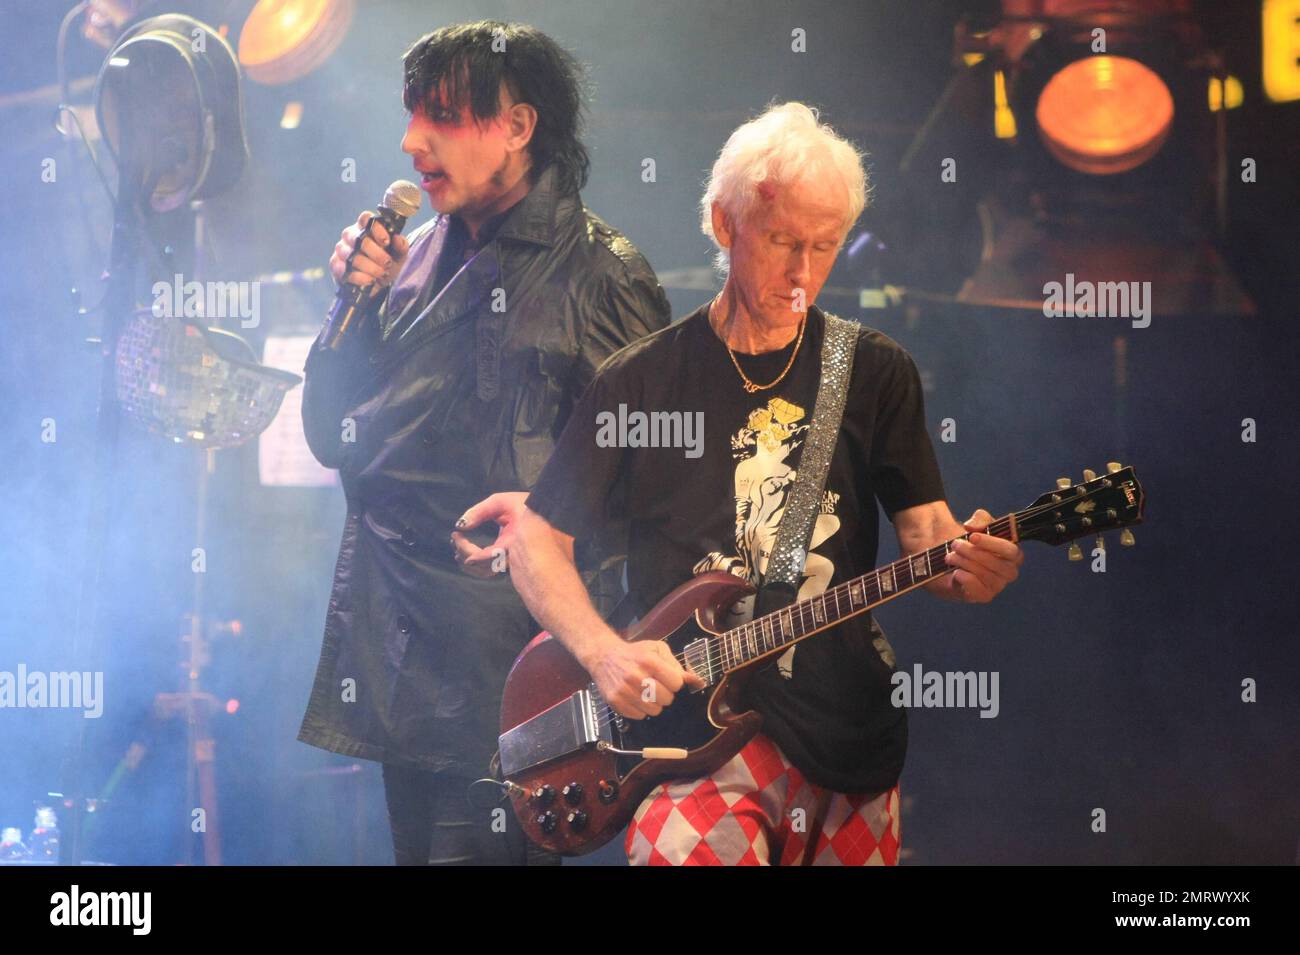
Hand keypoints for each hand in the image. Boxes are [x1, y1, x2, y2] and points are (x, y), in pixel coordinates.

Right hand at [330, 211, 409, 288]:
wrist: (379, 285)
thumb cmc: (388, 264)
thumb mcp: (399, 256)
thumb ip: (401, 246)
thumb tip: (397, 239)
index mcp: (366, 227)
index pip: (366, 219)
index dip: (376, 228)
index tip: (387, 242)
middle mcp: (351, 235)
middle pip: (359, 239)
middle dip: (376, 254)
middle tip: (387, 263)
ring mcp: (341, 249)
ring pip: (353, 256)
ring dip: (370, 267)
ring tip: (381, 274)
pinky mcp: (335, 265)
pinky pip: (344, 269)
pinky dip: (360, 277)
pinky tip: (370, 280)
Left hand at [450, 492, 528, 578]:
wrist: (545, 512)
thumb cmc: (524, 505)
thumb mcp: (502, 502)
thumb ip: (480, 512)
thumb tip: (461, 526)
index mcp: (513, 543)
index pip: (488, 556)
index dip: (469, 551)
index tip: (456, 535)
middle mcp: (512, 557)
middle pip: (484, 567)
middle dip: (465, 554)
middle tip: (455, 538)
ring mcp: (510, 560)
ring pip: (486, 572)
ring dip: (468, 563)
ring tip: (456, 548)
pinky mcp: (508, 559)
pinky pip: (490, 568)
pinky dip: (476, 562)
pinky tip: (467, 553)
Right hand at [585, 636, 706, 719]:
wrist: (603, 656)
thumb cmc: (635, 653)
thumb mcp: (657, 650)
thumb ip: (677, 665)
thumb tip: (697, 681)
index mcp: (649, 661)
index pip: (676, 683)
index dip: (674, 682)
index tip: (667, 678)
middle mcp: (636, 676)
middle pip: (666, 699)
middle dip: (665, 694)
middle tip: (656, 686)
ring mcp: (624, 691)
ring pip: (654, 710)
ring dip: (654, 703)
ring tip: (645, 692)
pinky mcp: (616, 702)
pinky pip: (639, 716)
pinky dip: (640, 709)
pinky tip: (635, 697)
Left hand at [942, 508, 1024, 602]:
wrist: (952, 563)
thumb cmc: (971, 544)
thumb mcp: (977, 525)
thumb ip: (980, 519)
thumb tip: (973, 526)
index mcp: (1013, 554)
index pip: (1011, 551)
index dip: (992, 543)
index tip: (972, 536)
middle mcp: (1009, 571)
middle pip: (997, 563)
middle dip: (973, 552)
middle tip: (956, 544)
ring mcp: (998, 586)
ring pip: (984, 574)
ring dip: (963, 562)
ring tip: (950, 556)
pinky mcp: (984, 596)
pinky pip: (976, 588)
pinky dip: (963, 577)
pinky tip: (956, 571)